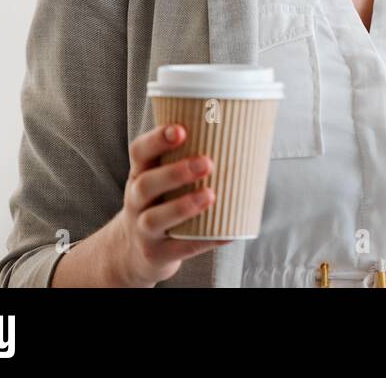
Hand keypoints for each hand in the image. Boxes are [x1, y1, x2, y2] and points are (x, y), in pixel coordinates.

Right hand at [101, 124, 231, 286]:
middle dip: (175, 172)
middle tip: (207, 163)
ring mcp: (142, 230)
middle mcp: (136, 201)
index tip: (180, 129)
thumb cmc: (163, 203)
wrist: (137, 252)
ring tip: (210, 195)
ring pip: (155, 218)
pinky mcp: (155, 255)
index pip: (139, 152)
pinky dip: (203, 241)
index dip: (157, 139)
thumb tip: (249, 136)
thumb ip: (192, 158)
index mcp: (141, 174)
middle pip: (146, 184)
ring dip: (183, 206)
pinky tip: (227, 234)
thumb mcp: (164, 179)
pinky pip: (179, 249)